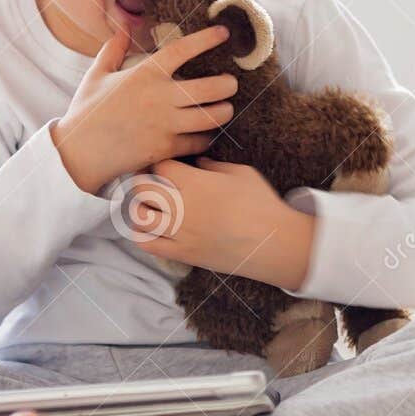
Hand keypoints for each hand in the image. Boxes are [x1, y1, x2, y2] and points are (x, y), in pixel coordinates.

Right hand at [51, 26, 239, 194]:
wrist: (79, 153)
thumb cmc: (87, 112)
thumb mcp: (96, 75)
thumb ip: (113, 50)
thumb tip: (122, 28)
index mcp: (144, 74)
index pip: (183, 50)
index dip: (206, 39)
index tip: (223, 33)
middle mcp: (159, 98)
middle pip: (211, 88)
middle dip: (228, 84)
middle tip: (231, 84)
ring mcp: (165, 125)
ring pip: (212, 117)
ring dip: (224, 112)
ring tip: (225, 108)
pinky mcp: (166, 148)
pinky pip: (199, 142)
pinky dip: (206, 137)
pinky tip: (206, 133)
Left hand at [132, 158, 314, 290]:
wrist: (274, 242)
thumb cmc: (261, 204)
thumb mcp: (240, 173)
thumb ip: (213, 165)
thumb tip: (198, 162)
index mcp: (197, 183)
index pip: (161, 166)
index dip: (160, 162)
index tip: (164, 165)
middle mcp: (183, 207)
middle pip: (142, 189)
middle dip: (142, 182)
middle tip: (149, 182)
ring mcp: (181, 232)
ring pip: (140, 218)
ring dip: (140, 208)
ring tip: (149, 206)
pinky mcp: (184, 253)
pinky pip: (149, 246)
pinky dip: (143, 235)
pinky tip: (151, 229)